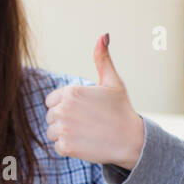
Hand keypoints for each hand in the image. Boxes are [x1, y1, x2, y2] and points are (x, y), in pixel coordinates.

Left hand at [45, 33, 145, 170]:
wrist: (133, 141)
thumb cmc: (121, 110)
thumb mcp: (112, 82)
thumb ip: (102, 59)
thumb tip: (103, 35)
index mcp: (70, 91)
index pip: (51, 101)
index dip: (66, 107)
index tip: (85, 111)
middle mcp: (63, 108)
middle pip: (50, 116)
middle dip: (65, 120)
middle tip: (88, 123)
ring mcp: (63, 128)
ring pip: (51, 132)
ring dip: (65, 135)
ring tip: (87, 133)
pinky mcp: (66, 146)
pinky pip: (57, 146)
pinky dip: (69, 148)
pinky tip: (86, 143)